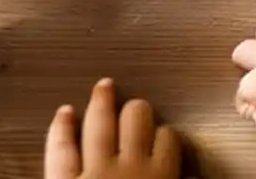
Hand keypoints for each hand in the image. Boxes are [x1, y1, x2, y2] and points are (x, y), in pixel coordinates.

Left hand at [45, 79, 181, 178]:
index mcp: (161, 176)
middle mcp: (130, 166)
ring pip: (101, 125)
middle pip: (136, 120)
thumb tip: (193, 177)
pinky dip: (62, 128)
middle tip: (136, 106)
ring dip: (102, 102)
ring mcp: (95, 170)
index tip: (164, 135)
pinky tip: (64, 112)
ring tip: (104, 86)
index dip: (165, 134)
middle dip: (137, 110)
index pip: (169, 140)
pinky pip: (62, 149)